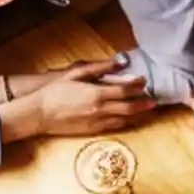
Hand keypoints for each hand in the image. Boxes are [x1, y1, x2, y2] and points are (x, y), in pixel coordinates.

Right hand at [36, 59, 156, 135]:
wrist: (39, 114)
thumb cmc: (55, 91)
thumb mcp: (75, 73)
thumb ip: (98, 68)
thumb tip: (118, 63)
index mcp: (96, 94)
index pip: (125, 90)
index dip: (137, 86)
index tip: (144, 81)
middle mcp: (99, 110)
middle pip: (129, 108)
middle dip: (143, 104)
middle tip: (153, 100)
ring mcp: (96, 122)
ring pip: (124, 119)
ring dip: (137, 114)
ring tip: (146, 110)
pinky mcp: (92, 131)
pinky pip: (113, 127)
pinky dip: (124, 122)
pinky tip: (128, 118)